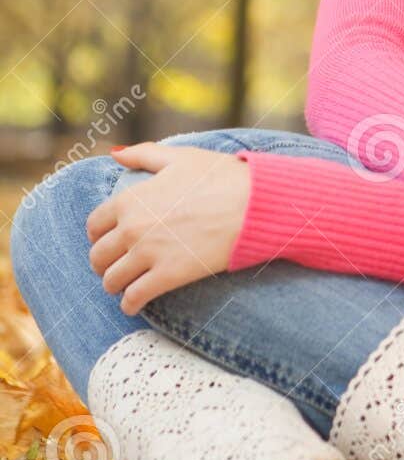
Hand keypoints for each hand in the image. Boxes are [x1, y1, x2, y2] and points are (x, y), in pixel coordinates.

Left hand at [86, 142, 251, 314]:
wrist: (253, 203)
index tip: (107, 240)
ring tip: (125, 286)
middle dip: (103, 263)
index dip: (98, 235)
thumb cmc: (220, 176)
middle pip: (98, 256)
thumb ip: (143, 154)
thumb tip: (115, 154)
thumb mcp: (179, 157)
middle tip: (115, 266)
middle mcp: (131, 228)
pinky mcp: (168, 276)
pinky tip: (134, 305)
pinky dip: (129, 305)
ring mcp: (148, 254)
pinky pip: (134, 298)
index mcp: (130, 199)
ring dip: (115, 285)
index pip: (94, 225)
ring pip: (112, 280)